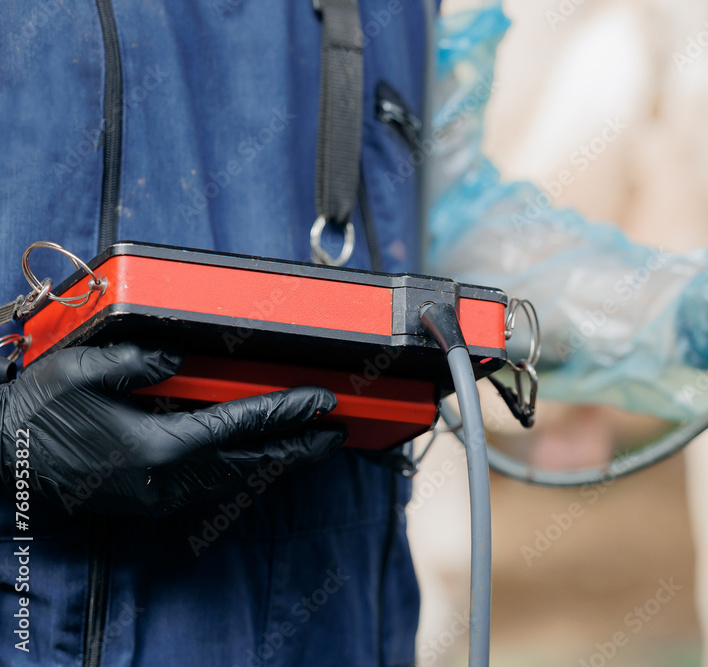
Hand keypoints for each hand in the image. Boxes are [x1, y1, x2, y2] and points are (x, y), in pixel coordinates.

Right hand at [0, 342, 344, 515]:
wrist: (1, 455)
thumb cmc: (39, 410)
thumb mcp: (84, 370)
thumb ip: (138, 360)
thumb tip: (177, 355)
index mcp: (158, 446)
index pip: (242, 425)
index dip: (287, 412)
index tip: (322, 402)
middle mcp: (166, 479)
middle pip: (251, 464)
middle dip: (298, 448)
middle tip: (337, 433)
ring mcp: (159, 495)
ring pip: (235, 480)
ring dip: (275, 462)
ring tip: (309, 445)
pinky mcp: (150, 500)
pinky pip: (212, 485)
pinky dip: (244, 470)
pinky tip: (257, 457)